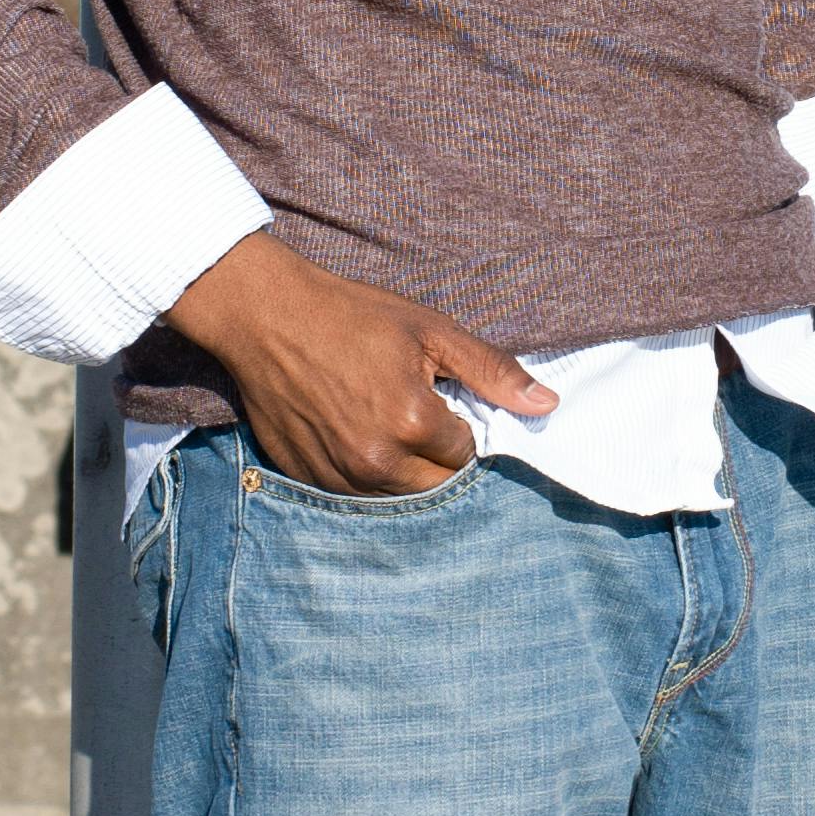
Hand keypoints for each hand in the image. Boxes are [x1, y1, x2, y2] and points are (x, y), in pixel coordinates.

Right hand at [165, 231, 558, 496]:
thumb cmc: (352, 316)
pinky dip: (366, 477)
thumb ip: (492, 371)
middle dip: (438, 456)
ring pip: (398, 499)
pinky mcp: (309, 480)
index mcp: (412, 422)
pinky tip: (355, 435)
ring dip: (405, 472)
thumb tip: (546, 405)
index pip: (465, 452)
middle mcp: (377, 461)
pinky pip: (356, 498)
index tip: (438, 399)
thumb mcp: (431, 330)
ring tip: (385, 423)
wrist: (267, 317)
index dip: (459, 425)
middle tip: (415, 414)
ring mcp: (339, 476)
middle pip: (437, 486)